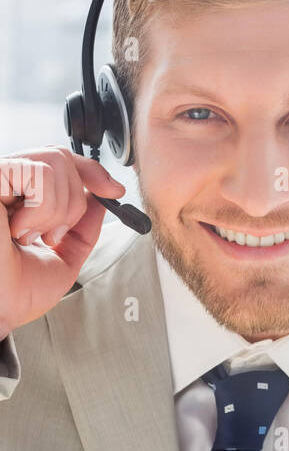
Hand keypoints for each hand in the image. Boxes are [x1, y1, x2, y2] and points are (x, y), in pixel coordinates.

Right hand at [0, 147, 124, 336]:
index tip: (115, 191)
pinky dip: (41, 210)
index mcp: (22, 199)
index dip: (93, 172)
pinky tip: (17, 230)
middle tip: (56, 235)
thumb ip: (84, 231)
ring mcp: (1, 179)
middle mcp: (9, 184)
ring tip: (30, 236)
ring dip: (57, 210)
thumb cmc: (16, 293)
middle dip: (76, 200)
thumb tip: (103, 198)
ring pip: (55, 162)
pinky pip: (39, 173)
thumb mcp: (64, 261)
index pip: (60, 162)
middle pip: (62, 157)